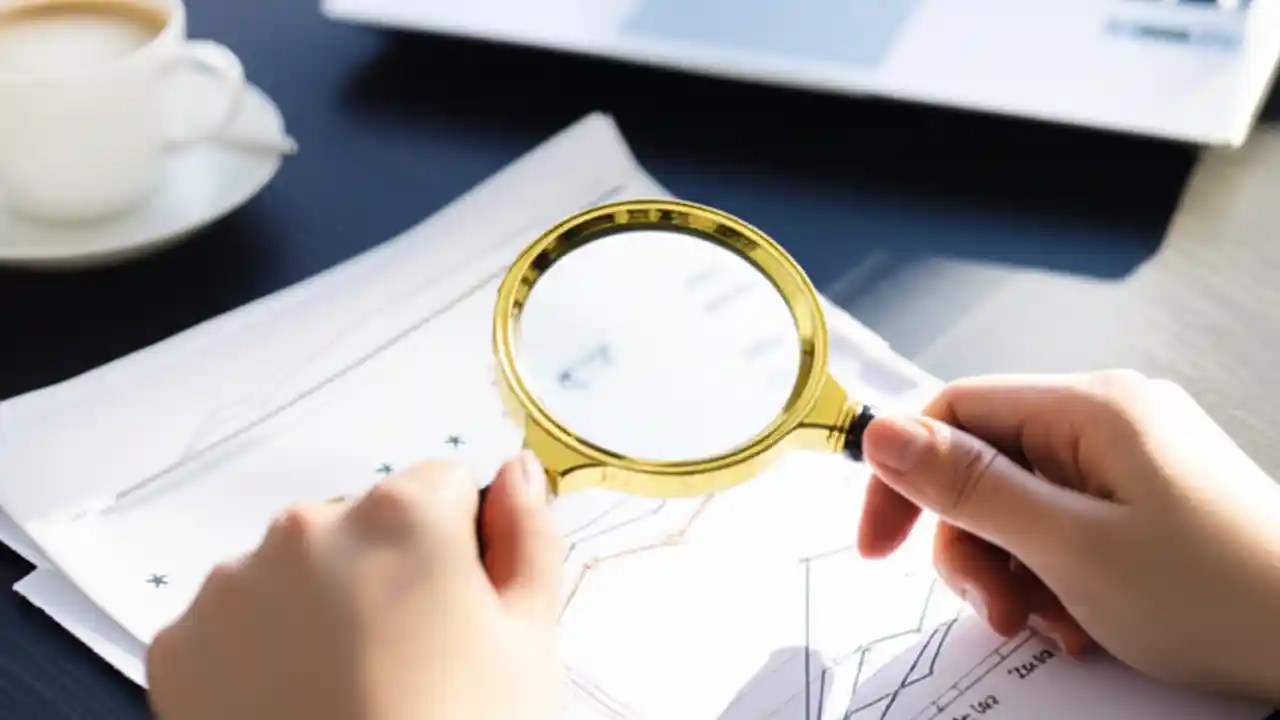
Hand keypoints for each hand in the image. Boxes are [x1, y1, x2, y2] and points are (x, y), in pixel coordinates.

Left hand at [146, 452, 564, 719]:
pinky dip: (259, 650)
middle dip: (384, 571)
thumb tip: (519, 476)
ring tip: (347, 685)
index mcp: (403, 515)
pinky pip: (233, 619)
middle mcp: (307, 528)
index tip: (455, 602)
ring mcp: (235, 584)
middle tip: (406, 657)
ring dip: (317, 604)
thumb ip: (529, 536)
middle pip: (363, 522)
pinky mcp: (181, 640)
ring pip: (294, 567)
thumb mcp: (529, 640)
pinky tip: (297, 699)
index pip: (441, 485)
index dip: (459, 546)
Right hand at [856, 371, 1279, 704]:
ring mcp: (1131, 459)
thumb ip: (969, 485)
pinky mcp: (1147, 500)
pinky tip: (1080, 621)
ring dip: (1013, 571)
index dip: (904, 475)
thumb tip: (880, 431)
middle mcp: (1108, 419)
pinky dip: (1053, 575)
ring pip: (1019, 504)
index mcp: (1090, 407)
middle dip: (973, 543)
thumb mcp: (1068, 546)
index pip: (953, 411)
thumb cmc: (1214, 597)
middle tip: (995, 609)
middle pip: (984, 464)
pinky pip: (1064, 525)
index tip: (879, 549)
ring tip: (1050, 625)